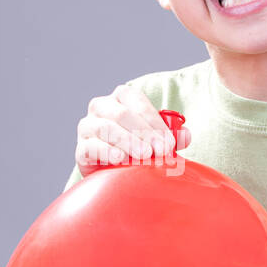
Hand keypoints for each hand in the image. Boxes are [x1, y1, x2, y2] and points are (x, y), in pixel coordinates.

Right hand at [75, 83, 191, 177]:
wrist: (112, 170)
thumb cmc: (136, 147)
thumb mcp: (156, 139)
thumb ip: (171, 136)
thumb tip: (186, 135)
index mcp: (121, 97)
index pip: (137, 101)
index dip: (154, 121)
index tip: (169, 143)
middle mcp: (101, 107)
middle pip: (121, 114)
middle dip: (144, 134)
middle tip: (160, 151)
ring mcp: (88, 126)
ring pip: (106, 128)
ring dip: (128, 142)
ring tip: (144, 156)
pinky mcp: (80, 148)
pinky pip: (91, 147)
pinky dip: (107, 152)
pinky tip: (120, 158)